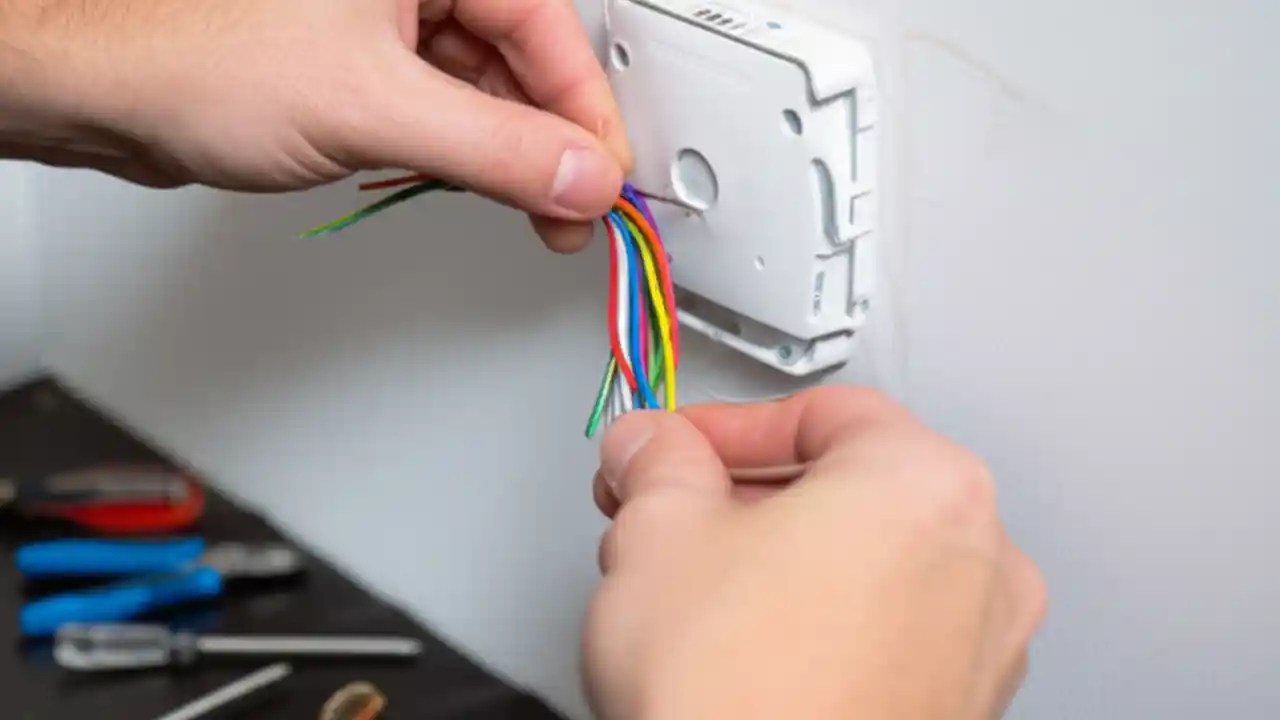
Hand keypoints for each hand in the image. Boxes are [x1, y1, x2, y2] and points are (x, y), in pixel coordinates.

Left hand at [0, 0, 629, 251]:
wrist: (102, 92)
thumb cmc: (194, 55)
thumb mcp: (374, 108)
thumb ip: (495, 148)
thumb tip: (580, 177)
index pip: (547, 26)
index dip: (584, 112)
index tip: (603, 178)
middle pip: (522, 57)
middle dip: (548, 140)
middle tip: (570, 206)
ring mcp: (384, 20)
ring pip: (482, 87)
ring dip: (507, 153)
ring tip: (526, 208)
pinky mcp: (359, 64)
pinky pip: (440, 107)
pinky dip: (460, 152)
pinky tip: (466, 184)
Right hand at [584, 388, 1045, 719]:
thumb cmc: (737, 699)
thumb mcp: (659, 530)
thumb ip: (657, 461)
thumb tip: (652, 447)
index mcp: (926, 483)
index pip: (819, 413)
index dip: (724, 426)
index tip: (673, 446)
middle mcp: (980, 559)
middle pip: (847, 486)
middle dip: (744, 494)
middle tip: (673, 510)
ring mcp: (979, 645)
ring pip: (865, 561)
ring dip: (777, 556)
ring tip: (699, 585)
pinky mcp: (955, 711)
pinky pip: (883, 631)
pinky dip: (819, 620)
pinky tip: (747, 645)